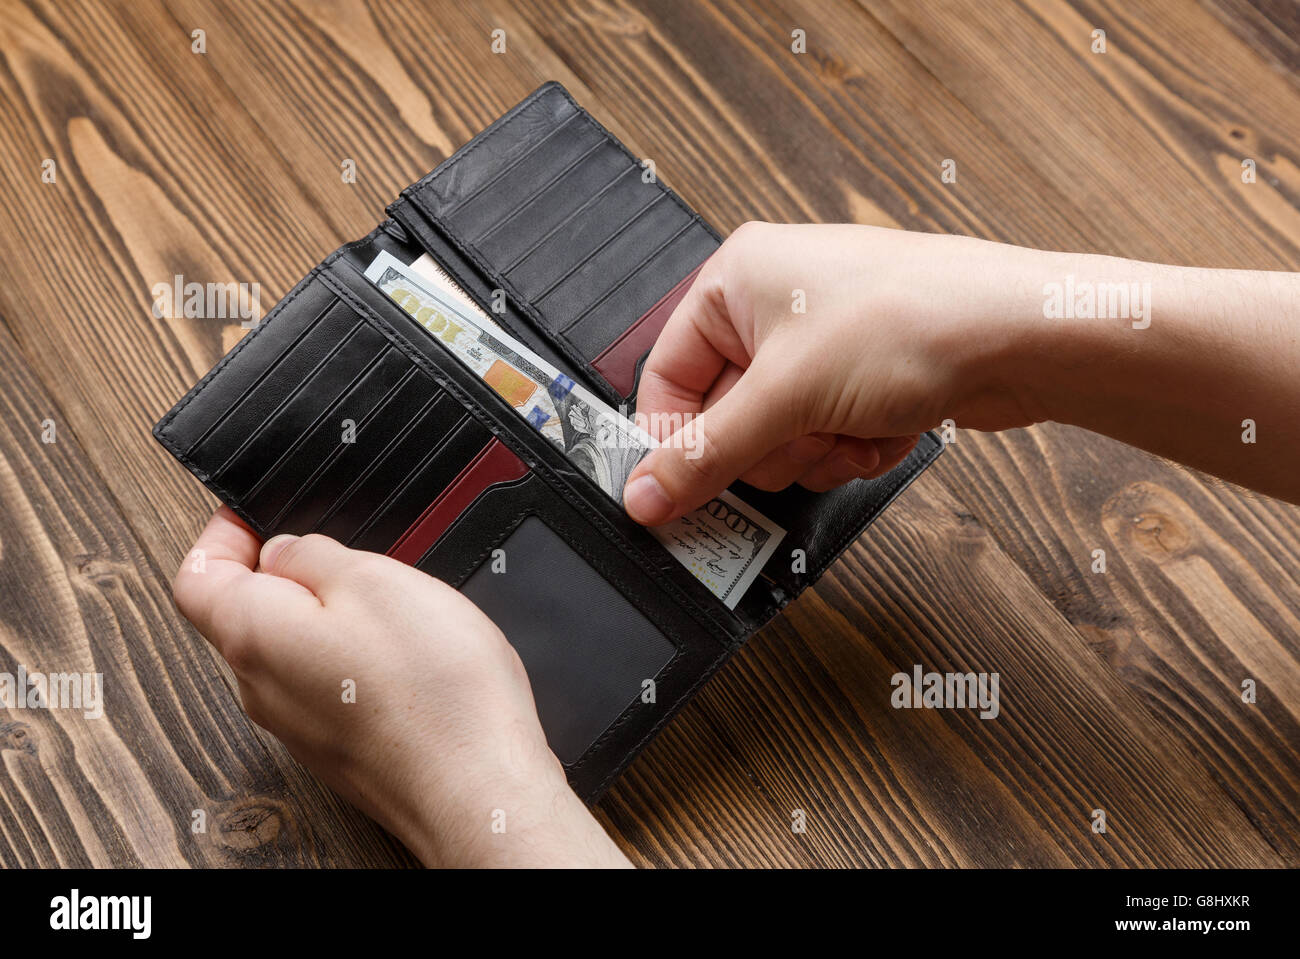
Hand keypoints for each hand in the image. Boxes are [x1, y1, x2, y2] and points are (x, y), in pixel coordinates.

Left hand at [172, 508, 629, 867]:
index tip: (251, 513)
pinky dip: (354, 656)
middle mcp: (262, 688)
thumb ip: (313, 554)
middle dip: (286, 572)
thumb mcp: (374, 578)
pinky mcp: (341, 747)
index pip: (196, 576)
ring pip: (291, 649)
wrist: (477, 786)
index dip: (222, 534)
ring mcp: (300, 725)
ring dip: (327, 613)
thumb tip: (284, 552)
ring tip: (388, 599)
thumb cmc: (431, 691)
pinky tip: (407, 651)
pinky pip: (329, 685)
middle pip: (245, 613)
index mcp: (253, 635)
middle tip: (342, 548)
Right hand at [623, 223, 1047, 524]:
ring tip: (854, 428)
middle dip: (772, 444)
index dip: (674, 442)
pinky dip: (852, 446)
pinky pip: (824, 436)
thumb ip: (708, 454)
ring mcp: (820, 342)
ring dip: (816, 450)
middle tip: (805, 438)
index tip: (680, 494)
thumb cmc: (912, 322)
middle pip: (724, 417)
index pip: (666, 378)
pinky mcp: (860, 374)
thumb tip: (643, 496)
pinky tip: (887, 426)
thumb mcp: (788, 396)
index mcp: (734, 281)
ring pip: (777, 437)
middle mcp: (771, 305)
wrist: (1024, 334)